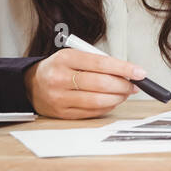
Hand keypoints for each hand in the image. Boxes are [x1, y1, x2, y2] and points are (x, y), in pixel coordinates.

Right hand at [24, 48, 142, 119]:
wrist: (31, 84)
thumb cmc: (59, 68)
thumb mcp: (74, 56)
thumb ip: (98, 62)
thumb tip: (128, 73)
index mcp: (65, 59)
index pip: (101, 63)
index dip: (124, 69)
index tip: (140, 72)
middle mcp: (60, 78)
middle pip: (101, 84)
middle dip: (124, 85)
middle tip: (134, 85)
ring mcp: (59, 98)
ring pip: (98, 100)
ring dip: (118, 98)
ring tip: (124, 93)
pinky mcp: (62, 113)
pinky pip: (92, 112)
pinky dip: (107, 106)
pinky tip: (112, 101)